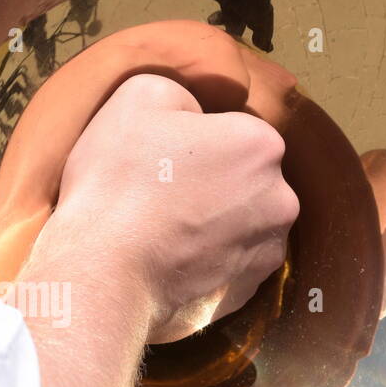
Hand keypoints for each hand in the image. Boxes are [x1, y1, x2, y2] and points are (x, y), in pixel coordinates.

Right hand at [50, 73, 298, 342]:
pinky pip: (228, 266)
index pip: (230, 131)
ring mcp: (267, 251)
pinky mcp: (247, 293)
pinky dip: (205, 262)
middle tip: (158, 197)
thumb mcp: (138, 97)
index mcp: (262, 143)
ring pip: (239, 224)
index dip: (191, 143)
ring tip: (161, 233)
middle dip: (211, 184)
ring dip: (211, 224)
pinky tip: (169, 261)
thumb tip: (193, 116)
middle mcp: (281, 198)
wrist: (104, 272)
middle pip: (243, 179)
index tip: (158, 160)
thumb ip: (182, 94)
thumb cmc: (119, 181)